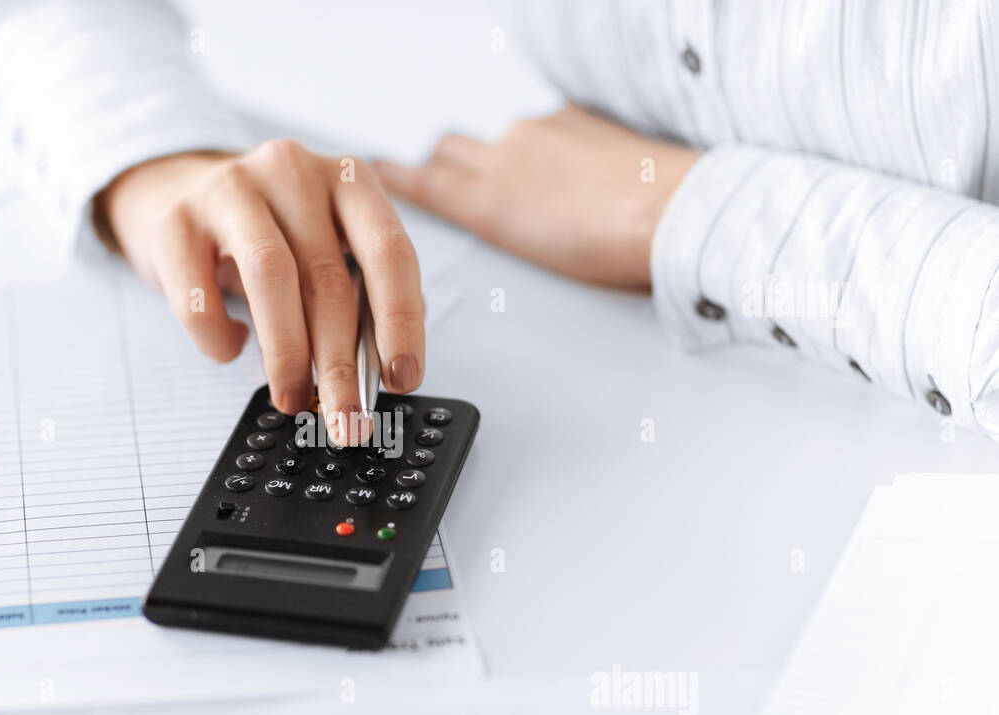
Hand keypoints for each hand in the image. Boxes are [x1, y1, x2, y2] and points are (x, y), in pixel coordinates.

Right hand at [96, 141, 424, 443]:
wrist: (176, 191)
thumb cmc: (268, 231)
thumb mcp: (325, 244)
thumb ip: (359, 294)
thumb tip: (381, 370)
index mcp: (348, 179)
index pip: (389, 253)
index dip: (400, 322)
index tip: (402, 378)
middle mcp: (293, 172)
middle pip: (328, 278)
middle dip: (341, 364)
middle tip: (347, 418)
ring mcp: (230, 189)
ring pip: (270, 280)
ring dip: (287, 356)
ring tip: (293, 399)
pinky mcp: (176, 221)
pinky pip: (201, 297)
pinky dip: (220, 338)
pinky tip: (233, 348)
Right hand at [374, 104, 700, 288]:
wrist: (671, 213)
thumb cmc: (613, 251)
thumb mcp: (536, 262)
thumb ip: (506, 230)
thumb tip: (499, 224)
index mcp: (487, 202)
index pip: (423, 181)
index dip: (395, 177)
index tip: (377, 171)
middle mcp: (502, 156)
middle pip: (450, 147)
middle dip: (442, 161)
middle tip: (445, 176)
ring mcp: (536, 131)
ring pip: (494, 135)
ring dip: (495, 153)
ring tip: (517, 181)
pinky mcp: (572, 118)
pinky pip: (538, 123)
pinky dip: (539, 142)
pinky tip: (563, 163)